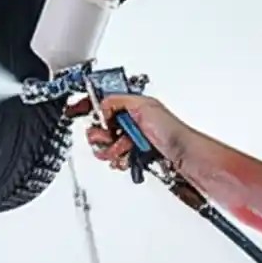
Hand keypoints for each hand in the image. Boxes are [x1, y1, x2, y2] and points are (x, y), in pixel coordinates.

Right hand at [64, 94, 194, 170]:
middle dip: (100, 134)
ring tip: (123, 150)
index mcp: (132, 106)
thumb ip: (116, 101)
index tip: (75, 110)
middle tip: (109, 137)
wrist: (186, 159)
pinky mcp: (134, 158)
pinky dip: (117, 160)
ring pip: (104, 146)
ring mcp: (132, 141)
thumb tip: (101, 108)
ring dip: (109, 149)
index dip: (88, 105)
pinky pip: (114, 159)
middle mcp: (131, 123)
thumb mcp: (144, 106)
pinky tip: (125, 159)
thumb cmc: (173, 132)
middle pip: (99, 127)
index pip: (102, 102)